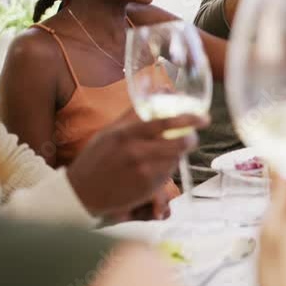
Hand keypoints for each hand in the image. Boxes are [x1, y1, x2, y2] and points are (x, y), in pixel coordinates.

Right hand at [67, 112, 206, 219]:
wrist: (81, 193)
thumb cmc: (96, 159)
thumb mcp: (111, 132)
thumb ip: (135, 114)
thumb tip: (159, 92)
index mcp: (126, 134)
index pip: (165, 123)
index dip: (188, 119)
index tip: (203, 118)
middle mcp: (136, 153)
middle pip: (179, 144)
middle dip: (190, 140)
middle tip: (191, 137)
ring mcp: (144, 173)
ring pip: (175, 159)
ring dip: (176, 155)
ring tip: (160, 154)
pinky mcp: (148, 189)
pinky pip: (168, 175)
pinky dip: (166, 169)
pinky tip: (152, 169)